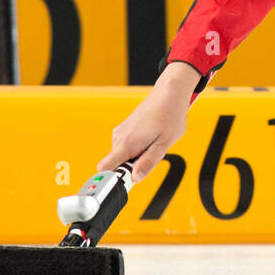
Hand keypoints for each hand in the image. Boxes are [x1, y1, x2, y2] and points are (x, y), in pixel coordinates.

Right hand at [98, 61, 199, 182]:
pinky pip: (127, 146)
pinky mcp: (124, 128)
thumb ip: (148, 162)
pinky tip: (151, 136)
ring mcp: (121, 131)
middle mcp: (119, 137)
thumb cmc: (170, 115)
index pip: (105, 168)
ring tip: (154, 142)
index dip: (113, 179)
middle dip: (133, 166)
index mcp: (127, 143)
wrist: (169, 93)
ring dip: (137, 155)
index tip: (126, 181)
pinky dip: (138, 147)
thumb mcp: (164, 143)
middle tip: (152, 155)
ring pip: (123, 155)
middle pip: (117, 164)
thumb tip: (135, 178)